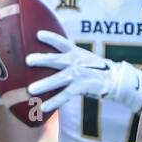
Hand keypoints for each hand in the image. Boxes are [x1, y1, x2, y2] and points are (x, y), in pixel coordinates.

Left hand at [26, 31, 141, 113]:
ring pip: (59, 79)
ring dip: (45, 84)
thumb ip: (68, 58)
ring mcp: (78, 74)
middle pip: (56, 59)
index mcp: (76, 53)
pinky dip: (54, 101)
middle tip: (28, 60)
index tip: (38, 34)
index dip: (50, 38)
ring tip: (31, 90)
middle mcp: (76, 62)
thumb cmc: (94, 70)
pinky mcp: (81, 86)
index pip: (62, 43)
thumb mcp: (82, 59)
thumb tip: (52, 61)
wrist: (114, 80)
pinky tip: (44, 107)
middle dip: (42, 59)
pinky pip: (65, 95)